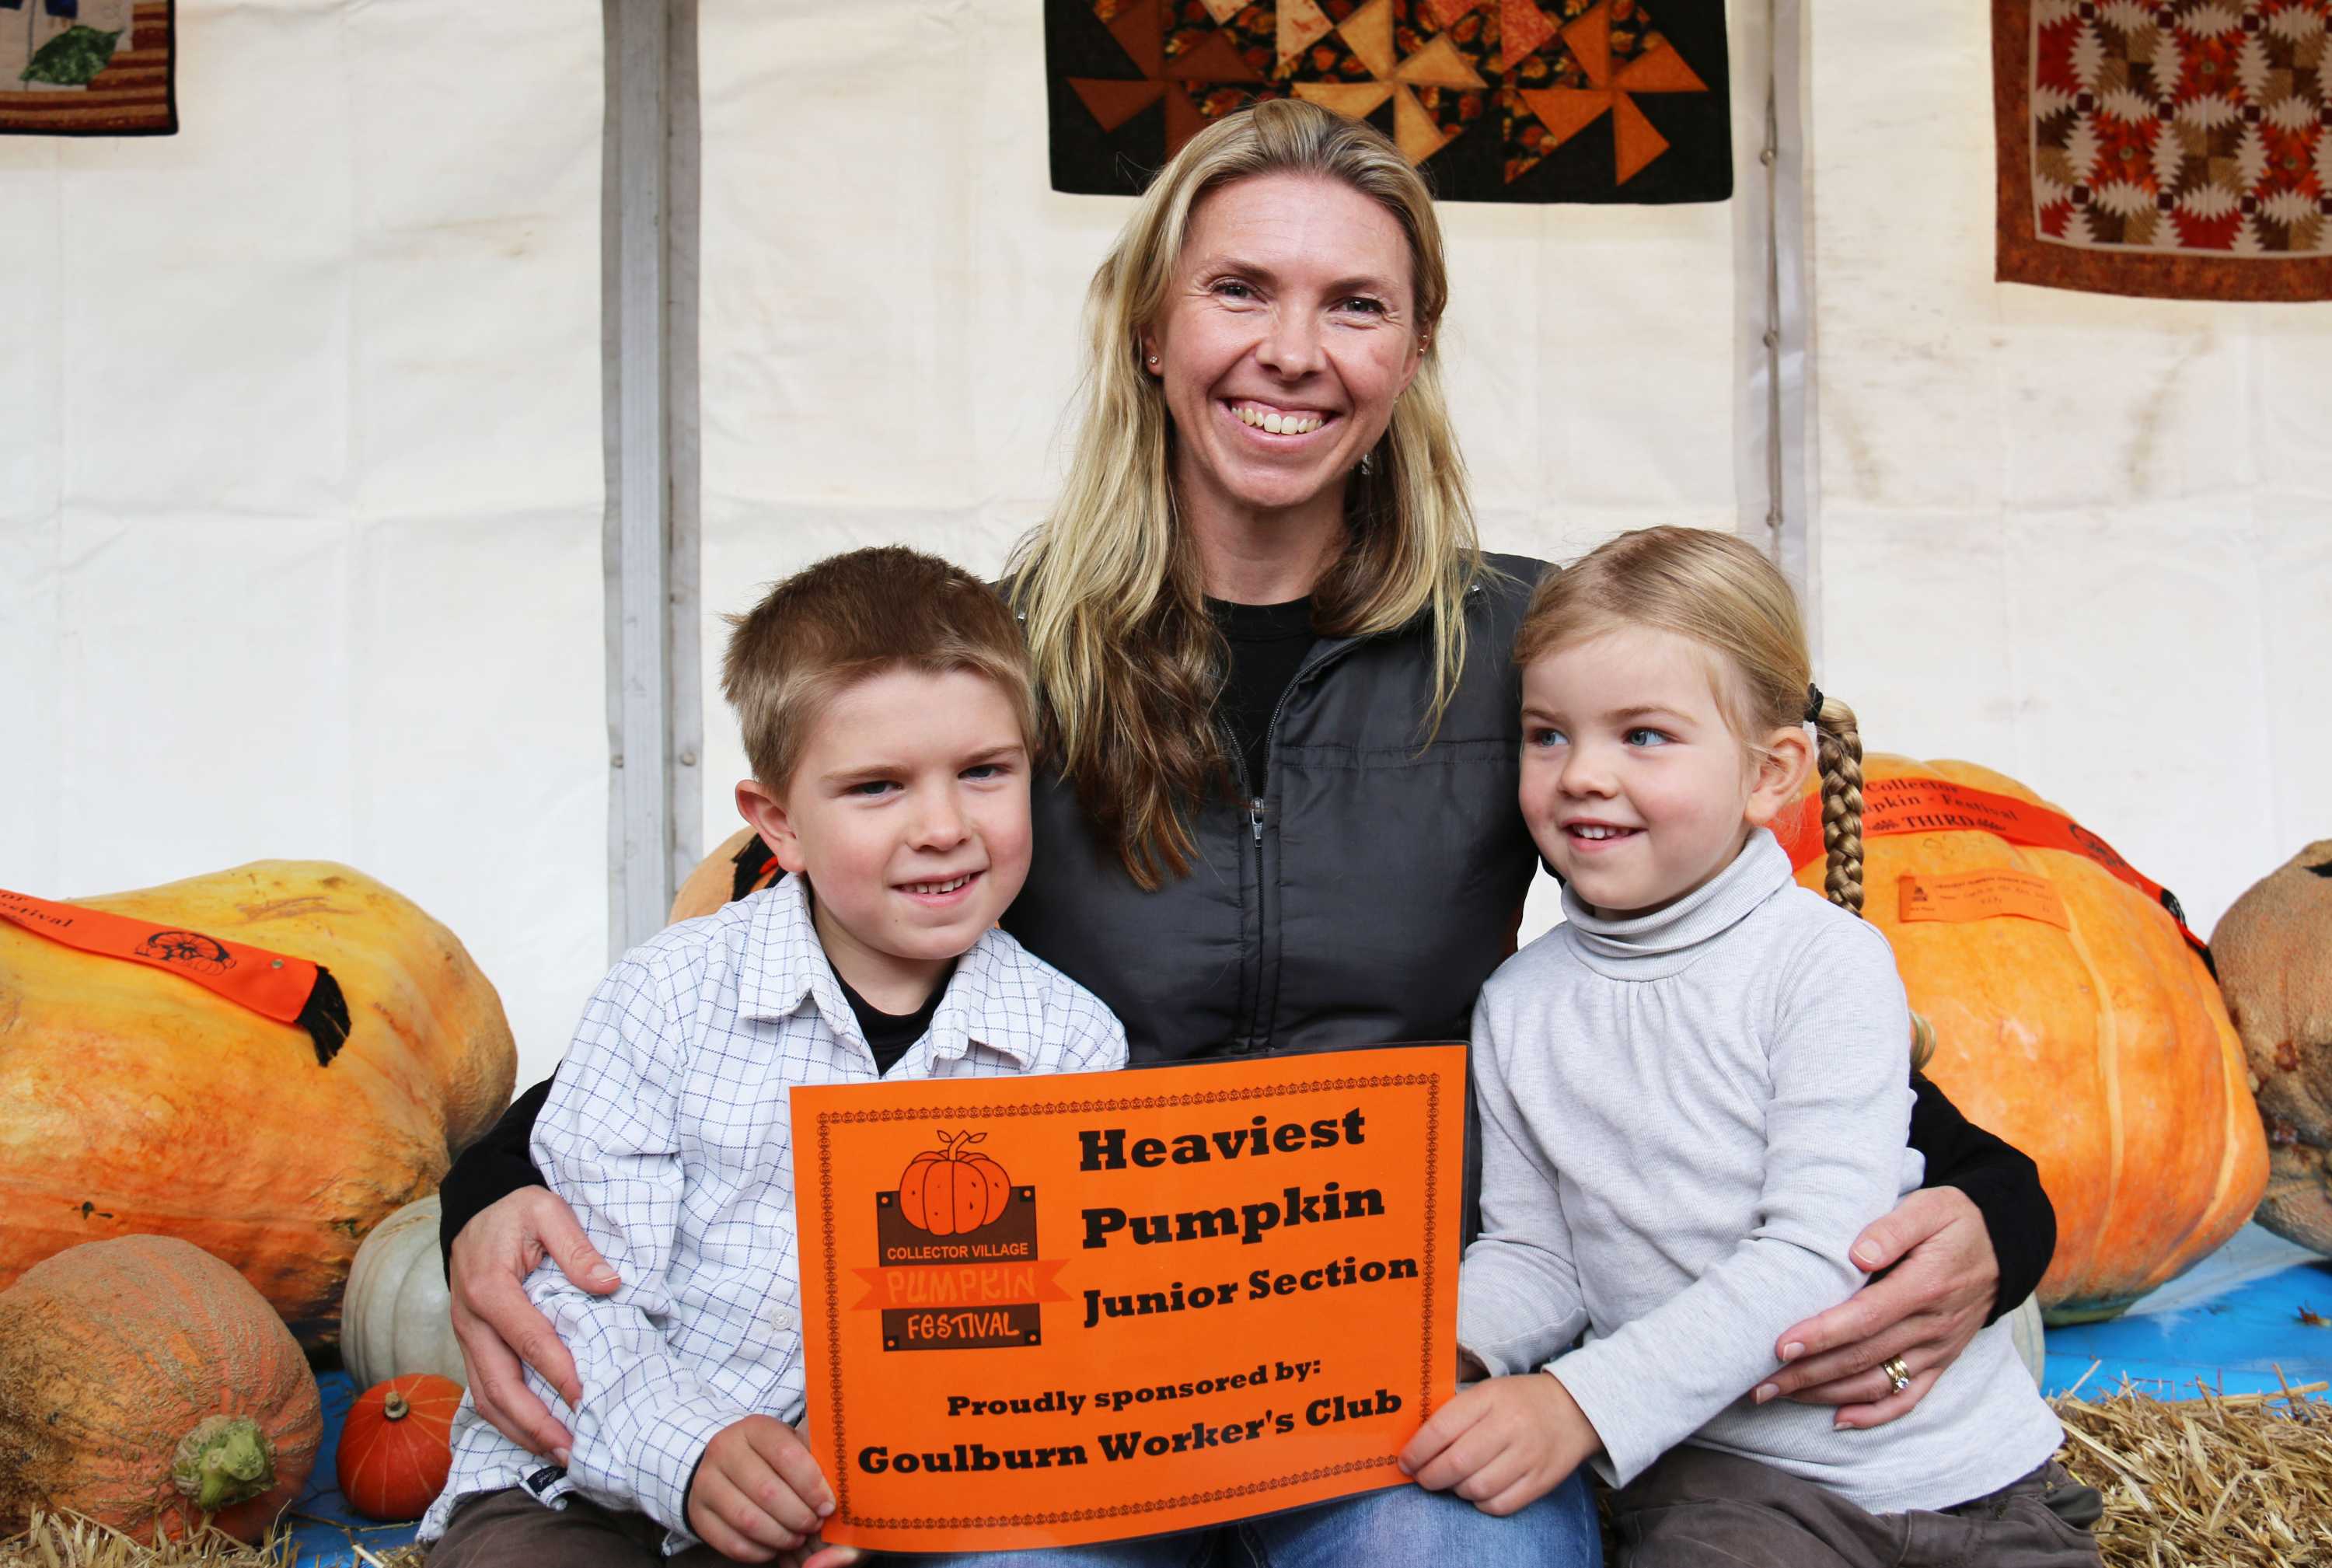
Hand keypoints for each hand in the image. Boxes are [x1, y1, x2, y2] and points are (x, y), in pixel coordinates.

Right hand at [447, 1186, 621, 1460]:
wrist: (474, 1208)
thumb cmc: (514, 1210)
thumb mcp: (547, 1210)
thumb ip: (576, 1247)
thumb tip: (609, 1284)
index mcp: (490, 1287)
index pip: (527, 1339)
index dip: (558, 1372)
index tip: (587, 1396)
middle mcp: (470, 1320)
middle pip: (499, 1384)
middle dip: (535, 1422)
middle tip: (572, 1447)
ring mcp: (466, 1337)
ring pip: (486, 1397)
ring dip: (521, 1430)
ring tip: (560, 1454)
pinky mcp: (471, 1345)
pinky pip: (484, 1390)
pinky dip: (508, 1419)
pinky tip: (536, 1435)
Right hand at [687, 1416, 856, 1565]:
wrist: (722, 1463)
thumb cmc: (771, 1457)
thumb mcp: (791, 1444)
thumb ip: (816, 1459)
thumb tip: (847, 1483)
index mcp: (754, 1428)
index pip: (787, 1455)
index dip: (812, 1485)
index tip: (829, 1504)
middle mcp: (724, 1449)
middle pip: (767, 1491)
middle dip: (798, 1516)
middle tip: (814, 1525)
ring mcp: (705, 1482)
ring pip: (748, 1520)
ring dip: (780, 1536)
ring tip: (797, 1537)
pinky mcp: (697, 1513)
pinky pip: (730, 1542)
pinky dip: (759, 1551)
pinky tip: (774, 1547)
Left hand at [1399, 1372, 1598, 1516]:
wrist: (1575, 1409)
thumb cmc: (1519, 1400)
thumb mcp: (1487, 1389)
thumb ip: (1455, 1410)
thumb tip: (1415, 1438)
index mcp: (1490, 1398)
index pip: (1442, 1428)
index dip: (1417, 1451)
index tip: (1405, 1461)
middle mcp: (1509, 1426)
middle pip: (1456, 1463)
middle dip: (1429, 1476)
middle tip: (1421, 1477)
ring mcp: (1527, 1456)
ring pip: (1476, 1488)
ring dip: (1454, 1490)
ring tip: (1450, 1482)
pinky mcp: (1541, 1481)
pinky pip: (1500, 1505)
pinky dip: (1481, 1504)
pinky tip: (1475, 1492)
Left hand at [1758, 1186, 1995, 1429]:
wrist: (2005, 1246)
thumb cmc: (1955, 1221)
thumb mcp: (1929, 1208)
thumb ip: (1892, 1229)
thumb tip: (1857, 1253)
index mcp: (1924, 1286)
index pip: (1865, 1318)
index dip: (1822, 1335)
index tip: (1780, 1346)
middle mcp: (1931, 1326)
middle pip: (1862, 1358)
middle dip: (1808, 1374)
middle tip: (1759, 1383)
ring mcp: (1938, 1349)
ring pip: (1878, 1383)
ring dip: (1827, 1395)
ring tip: (1779, 1396)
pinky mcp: (1942, 1361)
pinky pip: (1911, 1397)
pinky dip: (1876, 1415)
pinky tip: (1840, 1421)